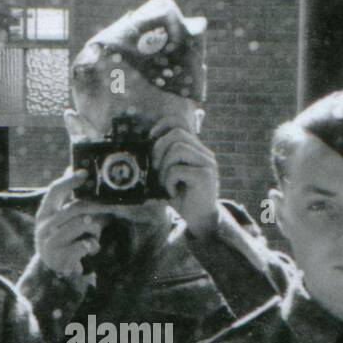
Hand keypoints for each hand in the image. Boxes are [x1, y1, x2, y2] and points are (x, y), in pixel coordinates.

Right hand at [33, 170, 101, 280]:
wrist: (55, 268)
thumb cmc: (62, 237)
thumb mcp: (60, 217)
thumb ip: (65, 197)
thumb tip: (71, 168)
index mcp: (44, 213)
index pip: (55, 190)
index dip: (70, 180)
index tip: (85, 173)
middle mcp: (44, 226)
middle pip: (74, 207)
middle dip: (94, 207)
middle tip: (108, 208)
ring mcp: (50, 243)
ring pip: (82, 224)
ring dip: (95, 228)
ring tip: (95, 234)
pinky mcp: (61, 258)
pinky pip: (84, 245)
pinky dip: (93, 245)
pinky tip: (91, 248)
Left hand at [150, 116, 219, 235]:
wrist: (201, 219)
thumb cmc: (183, 197)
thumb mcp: (167, 178)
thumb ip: (159, 164)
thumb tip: (136, 156)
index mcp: (194, 149)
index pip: (180, 122)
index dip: (162, 126)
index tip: (151, 140)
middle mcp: (203, 153)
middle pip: (177, 133)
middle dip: (159, 148)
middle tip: (155, 167)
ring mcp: (206, 163)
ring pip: (178, 148)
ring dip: (164, 167)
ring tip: (164, 182)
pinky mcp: (205, 176)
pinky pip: (179, 169)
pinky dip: (168, 181)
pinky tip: (172, 192)